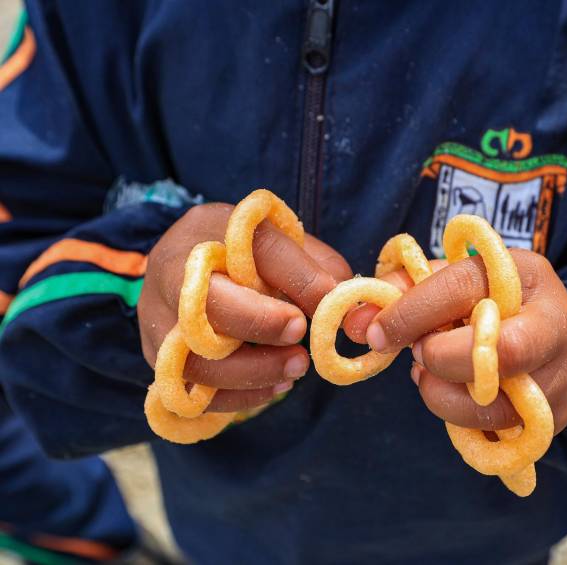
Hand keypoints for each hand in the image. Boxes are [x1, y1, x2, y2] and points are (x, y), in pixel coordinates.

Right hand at [139, 203, 350, 412]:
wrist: (191, 274)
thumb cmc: (246, 257)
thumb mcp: (285, 245)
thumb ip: (318, 270)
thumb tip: (346, 312)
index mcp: (208, 230)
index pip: (252, 250)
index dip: (288, 281)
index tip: (308, 317)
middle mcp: (170, 273)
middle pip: (204, 305)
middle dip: (258, 326)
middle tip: (301, 342)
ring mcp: (156, 320)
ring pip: (195, 359)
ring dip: (254, 372)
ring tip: (297, 368)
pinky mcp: (159, 362)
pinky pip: (194, 391)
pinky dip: (240, 396)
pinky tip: (276, 386)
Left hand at [343, 250, 566, 434]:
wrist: (540, 331)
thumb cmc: (484, 301)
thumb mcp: (447, 281)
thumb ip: (398, 294)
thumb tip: (357, 326)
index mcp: (525, 274)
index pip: (463, 287)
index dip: (412, 312)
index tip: (378, 332)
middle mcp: (555, 321)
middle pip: (506, 351)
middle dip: (443, 359)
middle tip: (419, 354)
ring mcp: (561, 373)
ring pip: (497, 405)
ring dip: (444, 396)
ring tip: (430, 375)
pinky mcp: (557, 414)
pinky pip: (497, 433)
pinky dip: (460, 419)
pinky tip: (453, 395)